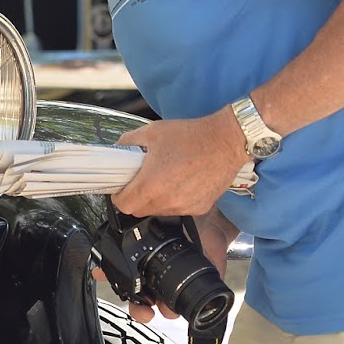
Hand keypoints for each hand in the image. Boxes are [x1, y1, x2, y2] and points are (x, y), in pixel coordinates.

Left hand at [112, 109, 248, 216]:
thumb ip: (128, 142)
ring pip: (159, 211)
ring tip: (162, 178)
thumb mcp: (152, 132)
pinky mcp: (199, 208)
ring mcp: (185, 207)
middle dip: (135, 198)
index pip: (124, 205)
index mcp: (151, 185)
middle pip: (140, 211)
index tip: (121, 187)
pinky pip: (178, 209)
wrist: (226, 141)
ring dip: (155, 200)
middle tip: (139, 180)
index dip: (118, 196)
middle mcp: (168, 201)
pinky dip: (174, 200)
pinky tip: (180, 182)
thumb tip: (117, 150)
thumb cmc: (190, 136)